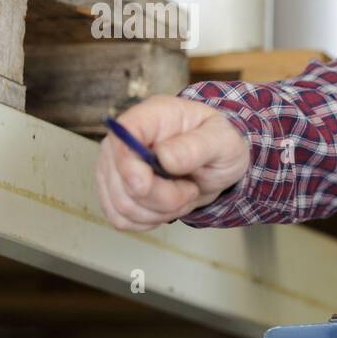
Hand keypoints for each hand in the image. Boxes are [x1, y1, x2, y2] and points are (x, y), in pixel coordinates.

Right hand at [94, 94, 250, 231]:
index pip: (120, 137)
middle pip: (122, 182)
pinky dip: (148, 220)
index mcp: (149, 117)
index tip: (148, 184)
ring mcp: (113, 167)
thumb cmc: (217, 145)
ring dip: (160, 211)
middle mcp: (122, 141)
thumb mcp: (223, 141)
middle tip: (190, 188)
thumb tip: (164, 156)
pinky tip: (167, 206)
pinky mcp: (113, 192)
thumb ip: (196, 147)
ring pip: (122, 206)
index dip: (128, 166)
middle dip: (163, 197)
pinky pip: (121, 218)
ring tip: (183, 194)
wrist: (214, 163)